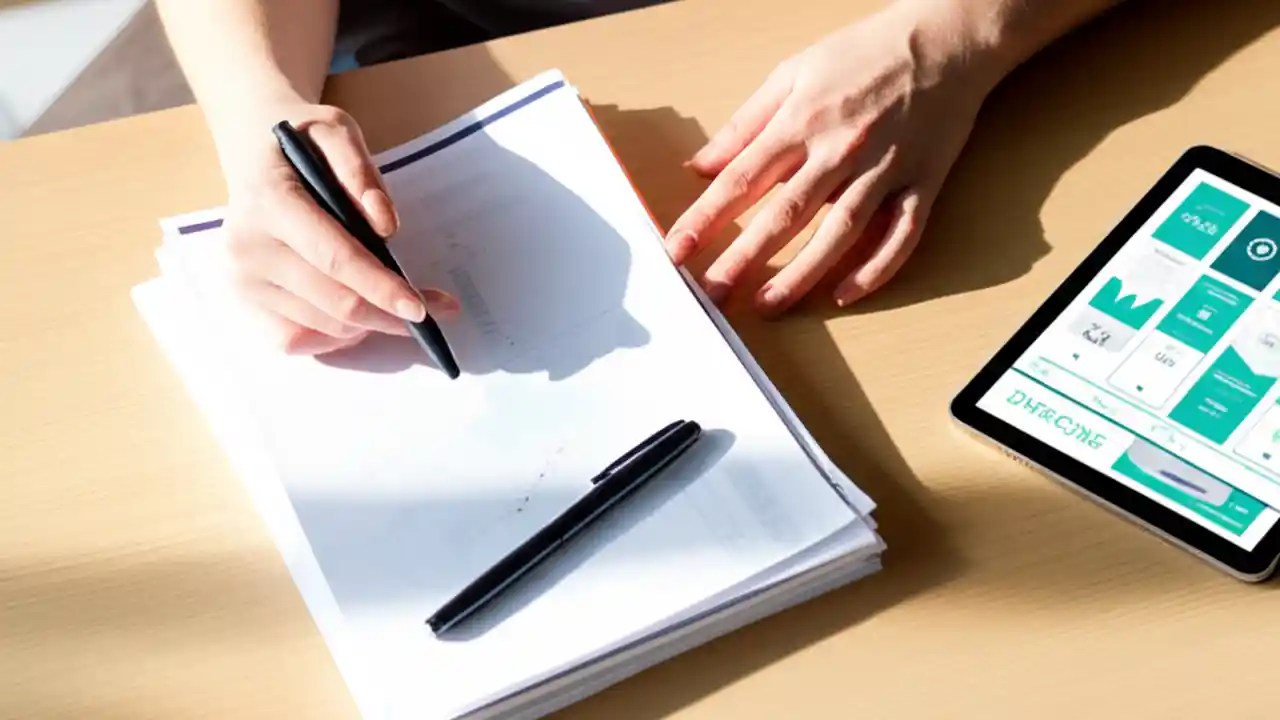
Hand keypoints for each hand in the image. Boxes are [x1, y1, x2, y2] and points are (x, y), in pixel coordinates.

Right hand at [217, 102, 457, 354]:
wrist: (252, 151)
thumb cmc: (302, 141)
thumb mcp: (335, 130)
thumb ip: (361, 171)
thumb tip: (386, 225)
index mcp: (269, 201)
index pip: (334, 258)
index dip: (381, 287)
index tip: (420, 309)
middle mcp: (247, 246)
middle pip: (332, 301)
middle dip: (387, 314)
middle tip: (428, 314)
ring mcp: (242, 278)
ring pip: (321, 325)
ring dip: (368, 325)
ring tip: (394, 308)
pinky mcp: (243, 299)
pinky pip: (293, 340)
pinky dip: (333, 338)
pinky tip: (355, 318)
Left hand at [666, 5, 997, 314]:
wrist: (946, 38)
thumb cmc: (864, 54)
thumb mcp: (792, 74)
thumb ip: (744, 124)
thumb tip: (700, 166)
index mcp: (802, 121)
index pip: (741, 179)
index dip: (705, 218)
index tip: (677, 251)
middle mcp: (841, 150)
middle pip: (785, 214)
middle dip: (744, 258)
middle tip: (713, 294)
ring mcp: (885, 169)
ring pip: (839, 233)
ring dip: (801, 274)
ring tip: (767, 304)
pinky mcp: (923, 183)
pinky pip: (900, 236)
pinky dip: (875, 269)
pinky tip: (844, 294)